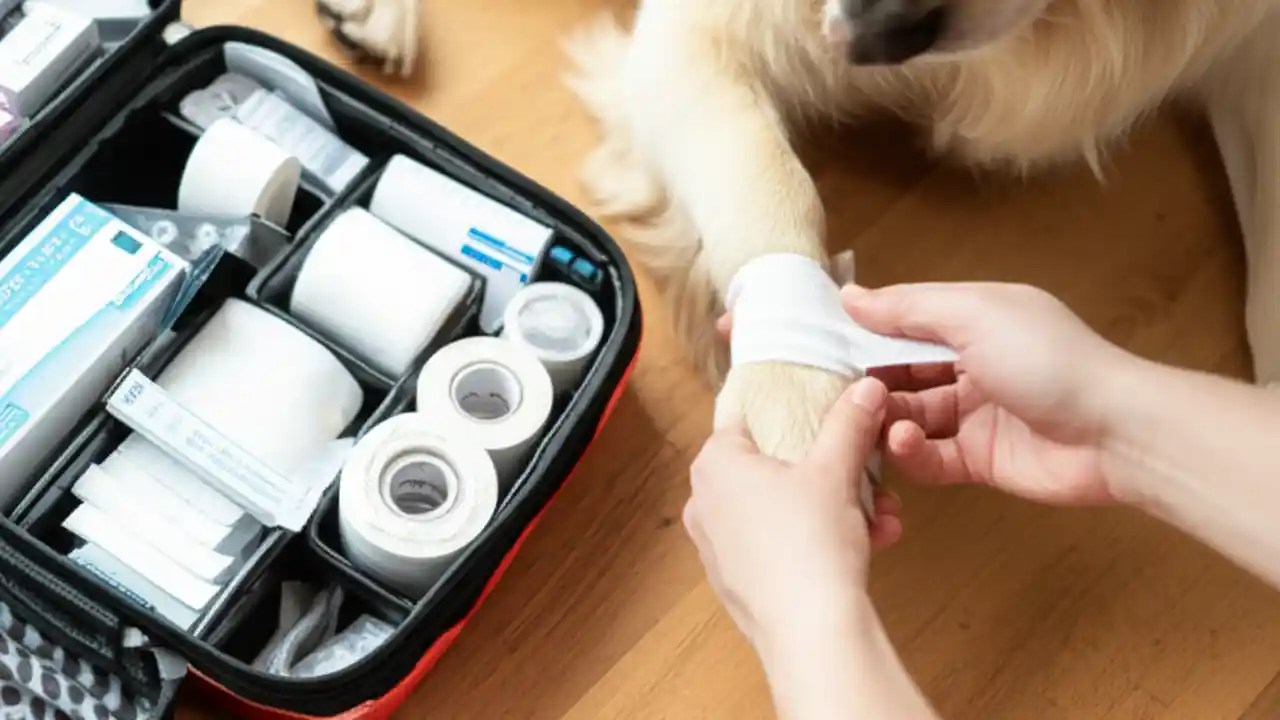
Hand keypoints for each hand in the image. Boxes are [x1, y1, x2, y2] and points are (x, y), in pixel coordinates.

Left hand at [684, 378, 900, 650]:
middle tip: (870, 475)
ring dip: (836, 508)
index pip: (748, 417)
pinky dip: (819, 540)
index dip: (793, 412)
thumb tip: (864, 388)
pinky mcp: (738, 582)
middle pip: (773, 467)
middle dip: (831, 471)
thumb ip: (848, 422)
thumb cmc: (809, 543)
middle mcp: (704, 502)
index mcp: (714, 463)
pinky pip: (781, 546)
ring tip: (882, 517)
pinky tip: (868, 544)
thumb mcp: (836, 469)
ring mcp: (717, 546)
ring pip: (783, 509)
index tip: (828, 416)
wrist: (811, 634)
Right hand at [842, 282, 1137, 504]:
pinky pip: (929, 458)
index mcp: (973, 320)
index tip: (823, 343)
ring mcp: (975, 413)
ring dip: (886, 419)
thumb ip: (907, 308)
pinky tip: (904, 443)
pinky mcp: (979, 459)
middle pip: (902, 372)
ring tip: (871, 421)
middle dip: (870, 382)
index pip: (905, 323)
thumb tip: (849, 296)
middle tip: (837, 393)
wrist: (1115, 432)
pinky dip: (910, 453)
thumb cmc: (1050, 360)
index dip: (866, 332)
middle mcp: (972, 364)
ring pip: (910, 417)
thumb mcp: (973, 315)